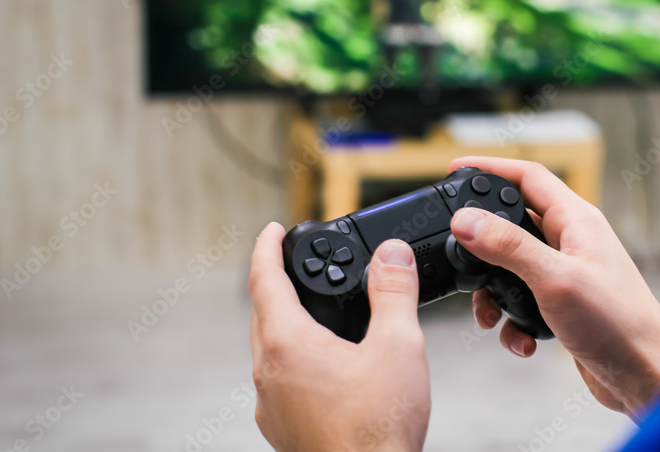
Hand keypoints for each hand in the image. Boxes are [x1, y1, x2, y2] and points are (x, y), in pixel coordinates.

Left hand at [249, 223, 430, 451]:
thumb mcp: (398, 346)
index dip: (266, 248)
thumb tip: (392, 254)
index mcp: (287, 344)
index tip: (272, 229)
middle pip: (262, 313)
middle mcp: (268, 373)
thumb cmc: (378, 429)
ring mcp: (271, 404)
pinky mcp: (282, 428)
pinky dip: (293, 357)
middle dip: (276, 283)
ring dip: (284, 321)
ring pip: (267, 348)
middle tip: (296, 265)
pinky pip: (278, 379)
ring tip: (314, 311)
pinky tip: (323, 364)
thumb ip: (393, 292)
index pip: (263, 280)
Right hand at [449, 157, 659, 420]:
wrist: (646, 377)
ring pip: (513, 266)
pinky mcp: (564, 303)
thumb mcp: (555, 279)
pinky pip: (524, 300)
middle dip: (483, 241)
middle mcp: (572, 241)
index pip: (528, 177)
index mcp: (577, 220)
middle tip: (458, 250)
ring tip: (489, 314)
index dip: (491, 168)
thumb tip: (466, 221)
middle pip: (514, 221)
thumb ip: (508, 246)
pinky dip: (513, 319)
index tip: (456, 169)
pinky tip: (520, 338)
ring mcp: (568, 271)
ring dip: (495, 291)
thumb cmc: (619, 324)